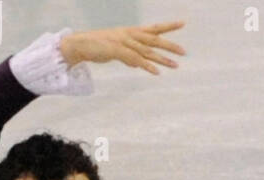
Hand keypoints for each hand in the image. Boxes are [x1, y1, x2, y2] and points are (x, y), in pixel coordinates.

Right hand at [60, 21, 184, 74]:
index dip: (168, 26)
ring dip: (162, 59)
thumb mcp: (115, 48)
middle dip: (170, 46)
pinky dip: (147, 66)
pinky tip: (156, 72)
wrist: (80, 45)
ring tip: (175, 65)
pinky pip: (135, 60)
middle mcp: (130, 35)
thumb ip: (128, 54)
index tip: (182, 24)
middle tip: (183, 52)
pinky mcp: (118, 51)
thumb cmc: (96, 46)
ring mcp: (125, 42)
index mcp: (130, 31)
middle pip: (155, 40)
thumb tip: (137, 63)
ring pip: (148, 51)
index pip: (153, 28)